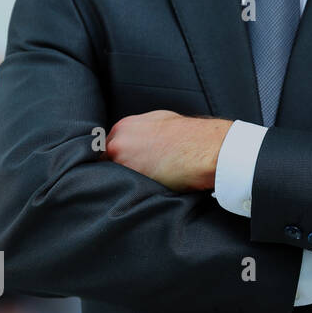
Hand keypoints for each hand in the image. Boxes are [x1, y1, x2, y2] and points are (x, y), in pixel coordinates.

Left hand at [106, 111, 232, 191]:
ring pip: (111, 175)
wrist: (206, 149)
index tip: (126, 168)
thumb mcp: (162, 121)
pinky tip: (141, 191)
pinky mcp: (129, 177)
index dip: (117, 160)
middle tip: (130, 180)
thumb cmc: (191, 136)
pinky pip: (121, 188)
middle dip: (115, 170)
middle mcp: (118, 140)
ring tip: (138, 186)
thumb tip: (138, 140)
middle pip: (105, 161)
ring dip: (120, 182)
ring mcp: (121, 159)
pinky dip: (127, 191)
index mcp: (125, 126)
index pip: (109, 147)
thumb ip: (142, 130)